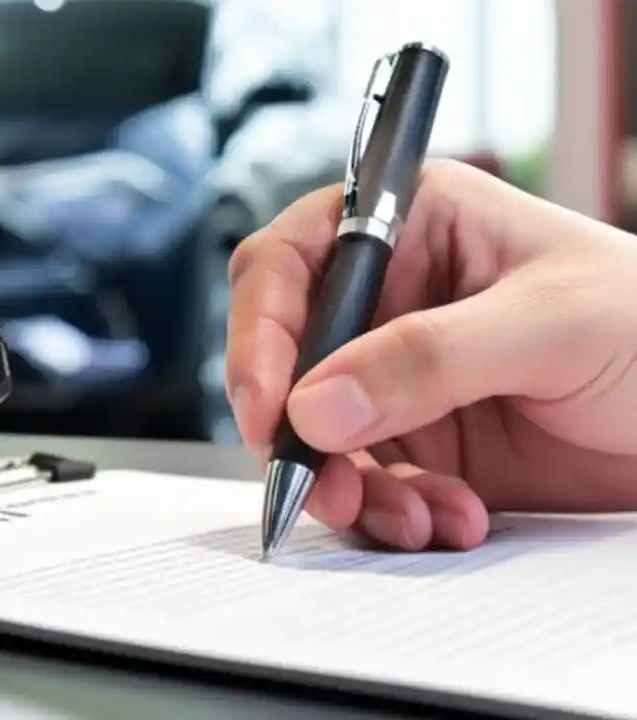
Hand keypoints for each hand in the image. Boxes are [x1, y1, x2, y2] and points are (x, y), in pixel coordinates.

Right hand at [227, 159, 636, 551]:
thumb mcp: (550, 325)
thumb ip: (429, 358)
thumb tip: (313, 402)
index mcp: (410, 228)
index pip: (291, 264)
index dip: (260, 332)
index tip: (267, 405)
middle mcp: (390, 300)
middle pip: (287, 361)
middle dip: (297, 432)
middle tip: (321, 485)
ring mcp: (399, 378)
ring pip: (319, 437)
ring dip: (350, 487)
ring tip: (409, 518)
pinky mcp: (421, 444)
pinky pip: (368, 484)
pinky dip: (393, 513)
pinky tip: (449, 519)